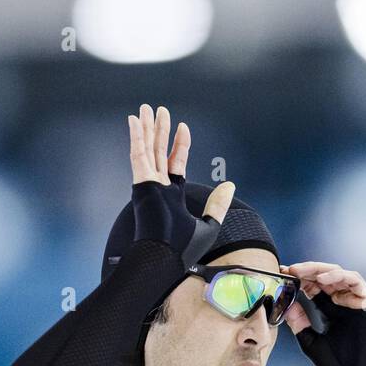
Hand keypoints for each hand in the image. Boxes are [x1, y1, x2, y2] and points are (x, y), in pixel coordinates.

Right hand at [127, 103, 233, 264]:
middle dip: (159, 131)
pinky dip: (136, 136)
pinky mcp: (141, 182)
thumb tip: (230, 185)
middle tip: (159, 111)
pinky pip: (138, 154)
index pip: (175, 164)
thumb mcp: (208, 225)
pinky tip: (134, 120)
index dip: (180, 145)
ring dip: (147, 128)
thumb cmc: (183, 249)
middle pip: (158, 152)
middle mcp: (157, 188)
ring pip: (147, 149)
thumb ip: (218, 204)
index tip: (183, 127)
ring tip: (145, 108)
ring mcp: (148, 184)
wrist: (165, 257)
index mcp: (171, 196)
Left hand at [278, 261, 365, 365]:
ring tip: (304, 273)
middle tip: (291, 270)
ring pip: (340, 274)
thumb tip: (286, 304)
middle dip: (307, 270)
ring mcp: (357, 300)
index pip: (314, 286)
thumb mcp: (311, 340)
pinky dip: (340, 278)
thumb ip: (299, 322)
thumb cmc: (339, 364)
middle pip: (326, 276)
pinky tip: (324, 282)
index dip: (299, 279)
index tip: (283, 275)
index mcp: (330, 308)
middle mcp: (344, 301)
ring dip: (322, 271)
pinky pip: (356, 282)